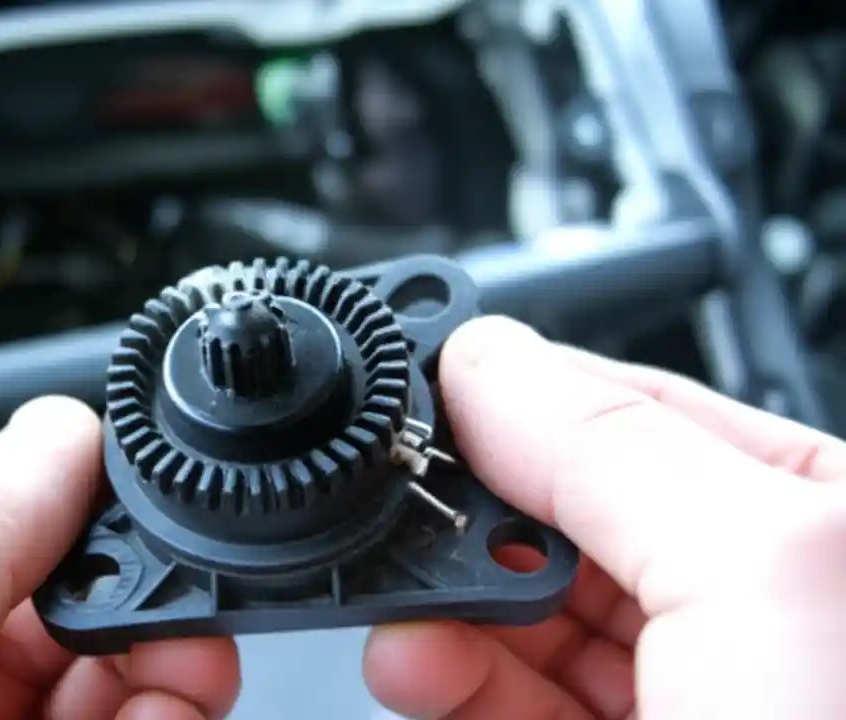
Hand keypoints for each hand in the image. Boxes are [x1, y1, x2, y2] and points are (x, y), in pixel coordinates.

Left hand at [0, 397, 239, 719]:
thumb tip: (58, 432)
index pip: (10, 558)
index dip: (99, 529)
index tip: (165, 531)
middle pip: (90, 635)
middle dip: (160, 614)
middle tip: (194, 633)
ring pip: (137, 700)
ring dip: (182, 681)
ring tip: (189, 682)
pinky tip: (173, 717)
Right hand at [364, 317, 845, 718]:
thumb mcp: (760, 575)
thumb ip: (614, 449)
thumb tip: (485, 359)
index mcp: (823, 520)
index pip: (646, 415)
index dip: (523, 396)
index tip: (419, 388)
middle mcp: (754, 604)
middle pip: (567, 513)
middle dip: (470, 507)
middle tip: (401, 500)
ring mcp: (687, 689)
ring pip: (524, 610)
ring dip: (438, 597)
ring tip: (390, 592)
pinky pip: (504, 695)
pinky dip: (444, 673)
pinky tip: (414, 660)